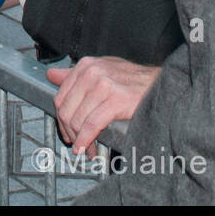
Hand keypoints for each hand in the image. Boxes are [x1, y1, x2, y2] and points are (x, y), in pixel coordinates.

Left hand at [46, 57, 160, 155]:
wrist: (164, 84)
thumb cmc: (134, 80)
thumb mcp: (102, 70)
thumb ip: (75, 75)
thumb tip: (50, 75)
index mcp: (85, 65)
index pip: (60, 96)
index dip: (61, 119)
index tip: (67, 131)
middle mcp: (91, 72)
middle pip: (66, 109)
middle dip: (69, 132)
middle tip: (75, 144)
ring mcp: (103, 85)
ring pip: (78, 119)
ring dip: (79, 140)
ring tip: (85, 150)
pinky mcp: (115, 100)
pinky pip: (92, 125)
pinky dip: (85, 140)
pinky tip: (85, 149)